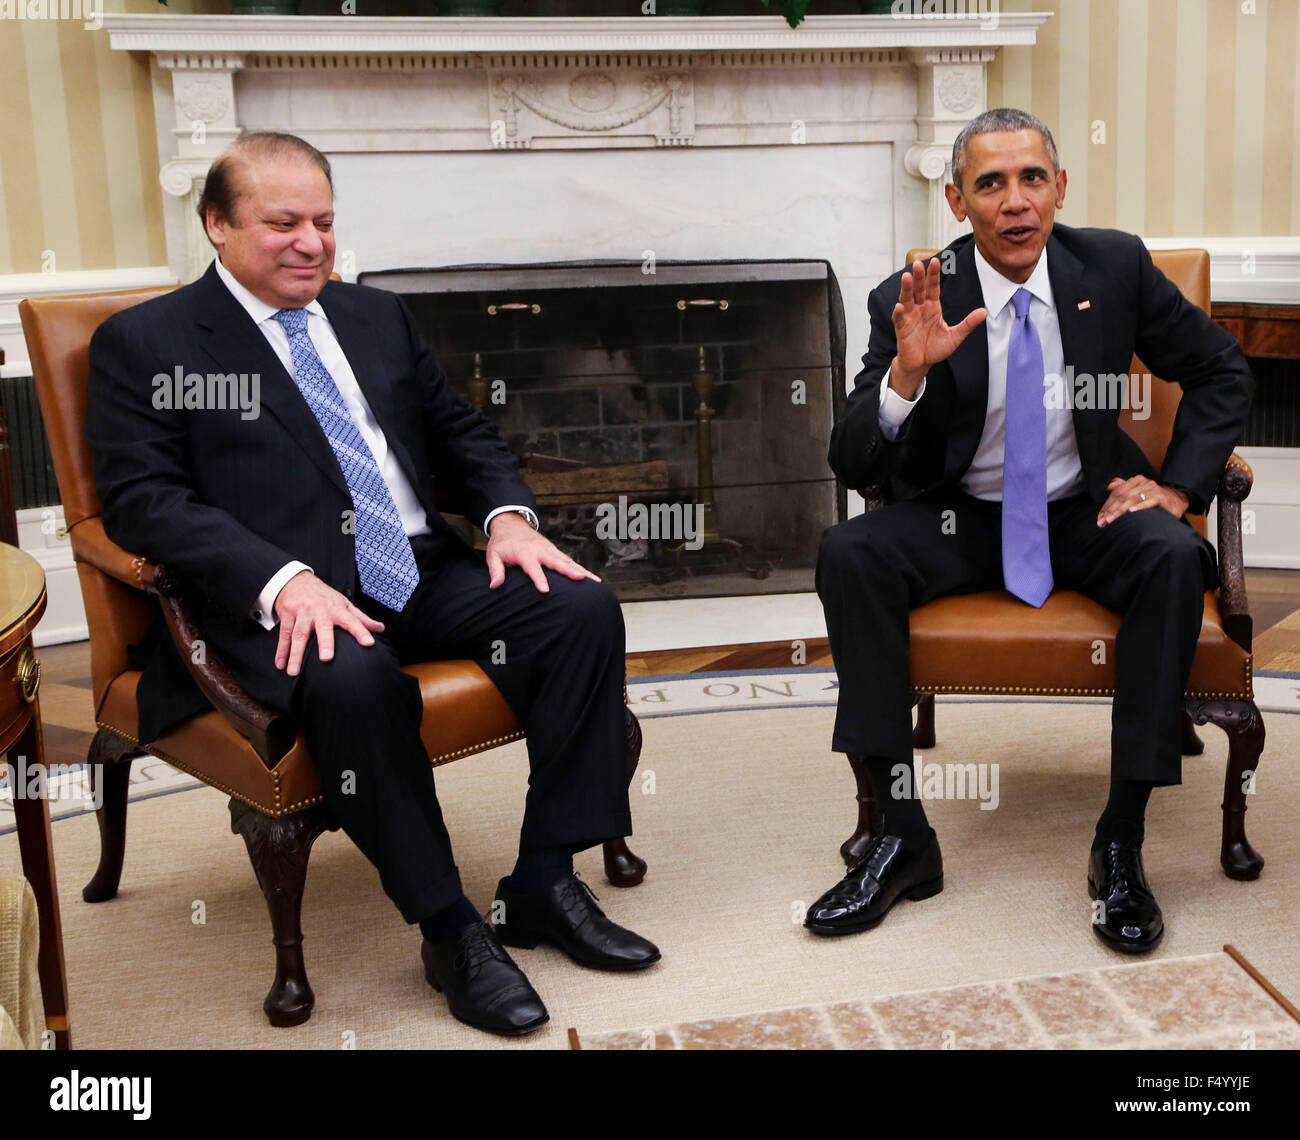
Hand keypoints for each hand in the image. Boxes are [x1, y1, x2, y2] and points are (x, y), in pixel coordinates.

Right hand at [272, 570, 384, 676]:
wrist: (297, 581)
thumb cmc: (324, 596)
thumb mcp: (344, 604)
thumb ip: (361, 618)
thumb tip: (380, 629)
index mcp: (337, 609)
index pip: (352, 621)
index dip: (361, 631)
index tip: (369, 643)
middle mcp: (320, 611)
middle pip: (322, 628)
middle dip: (325, 643)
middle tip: (326, 659)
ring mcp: (302, 614)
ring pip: (299, 634)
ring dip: (295, 654)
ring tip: (293, 671)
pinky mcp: (288, 616)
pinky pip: (284, 635)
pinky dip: (281, 651)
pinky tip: (280, 664)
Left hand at [486, 511, 600, 591]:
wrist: (511, 524)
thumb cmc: (502, 543)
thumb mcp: (493, 555)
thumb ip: (496, 570)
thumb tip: (495, 586)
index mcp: (525, 552)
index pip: (532, 567)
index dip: (538, 578)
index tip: (545, 590)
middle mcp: (540, 550)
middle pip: (556, 561)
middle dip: (569, 570)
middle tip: (580, 579)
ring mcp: (550, 550)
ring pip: (567, 561)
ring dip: (581, 570)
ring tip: (595, 582)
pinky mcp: (555, 552)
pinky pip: (569, 561)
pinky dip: (580, 569)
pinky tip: (591, 579)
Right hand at [890, 258, 987, 398]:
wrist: (922, 364)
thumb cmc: (935, 349)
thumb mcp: (955, 336)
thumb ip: (968, 323)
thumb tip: (984, 312)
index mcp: (932, 307)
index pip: (933, 287)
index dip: (933, 275)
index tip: (935, 261)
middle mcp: (920, 309)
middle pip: (919, 289)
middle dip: (919, 277)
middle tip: (918, 264)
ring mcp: (909, 318)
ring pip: (907, 299)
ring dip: (906, 289)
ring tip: (907, 277)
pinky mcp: (901, 329)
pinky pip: (899, 319)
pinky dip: (899, 313)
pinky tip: (900, 306)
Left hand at [1096, 476, 1188, 527]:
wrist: (1177, 500)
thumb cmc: (1153, 498)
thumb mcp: (1137, 492)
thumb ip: (1123, 488)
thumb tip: (1110, 485)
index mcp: (1136, 481)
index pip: (1117, 493)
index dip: (1107, 506)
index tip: (1099, 518)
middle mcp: (1144, 483)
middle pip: (1122, 496)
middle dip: (1110, 510)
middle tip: (1102, 522)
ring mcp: (1153, 489)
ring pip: (1133, 499)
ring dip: (1120, 510)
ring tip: (1111, 520)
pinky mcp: (1161, 497)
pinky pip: (1149, 502)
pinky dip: (1140, 507)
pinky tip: (1131, 512)